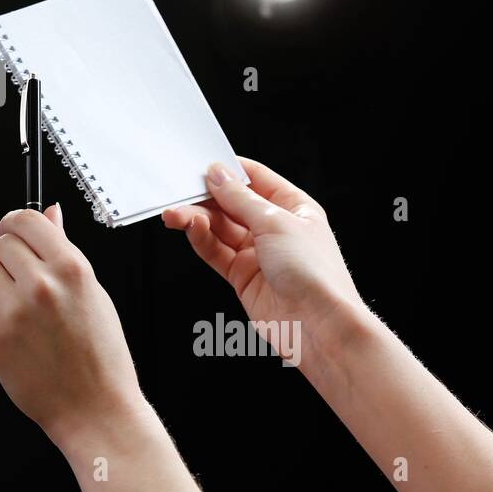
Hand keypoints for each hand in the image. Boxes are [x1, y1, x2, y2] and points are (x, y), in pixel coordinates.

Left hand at [0, 205, 147, 453]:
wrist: (94, 408)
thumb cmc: (100, 354)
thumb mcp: (93, 293)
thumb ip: (64, 249)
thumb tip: (49, 212)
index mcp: (72, 269)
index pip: (26, 220)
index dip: (15, 223)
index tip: (13, 231)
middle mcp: (42, 285)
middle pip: (1, 244)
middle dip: (9, 258)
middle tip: (23, 283)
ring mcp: (14, 312)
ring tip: (15, 306)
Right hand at [161, 158, 365, 359]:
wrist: (318, 326)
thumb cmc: (314, 272)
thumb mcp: (275, 222)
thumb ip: (240, 198)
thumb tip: (217, 174)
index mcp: (293, 207)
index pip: (256, 179)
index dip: (228, 171)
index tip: (201, 165)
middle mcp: (275, 228)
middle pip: (232, 204)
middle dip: (205, 198)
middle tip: (179, 192)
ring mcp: (258, 253)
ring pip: (219, 228)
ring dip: (196, 219)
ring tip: (175, 214)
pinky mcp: (242, 276)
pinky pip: (216, 251)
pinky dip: (201, 239)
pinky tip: (190, 228)